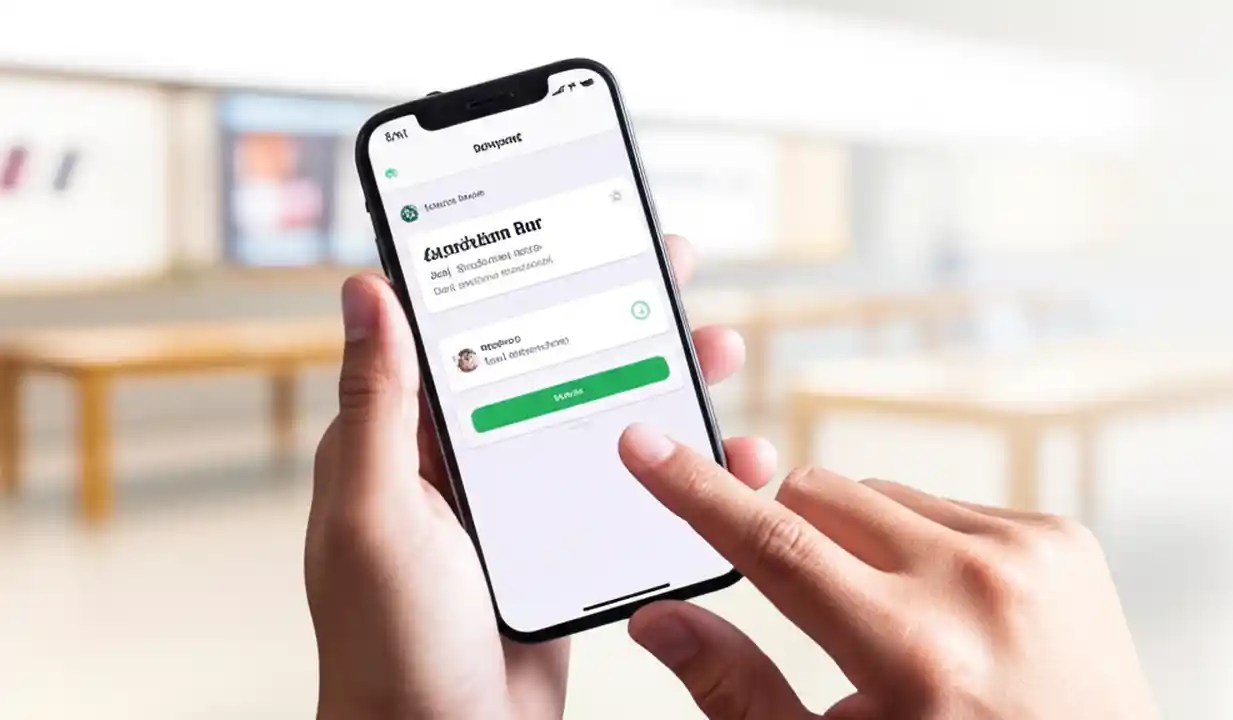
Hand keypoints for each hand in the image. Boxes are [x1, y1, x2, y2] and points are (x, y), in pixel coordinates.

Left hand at [305, 235, 777, 719]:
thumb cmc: (387, 645)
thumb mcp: (375, 512)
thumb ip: (380, 404)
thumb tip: (367, 288)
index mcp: (408, 437)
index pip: (462, 327)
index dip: (516, 268)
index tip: (570, 218)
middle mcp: (463, 458)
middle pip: (548, 358)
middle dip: (612, 309)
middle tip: (668, 264)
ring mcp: (517, 500)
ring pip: (595, 414)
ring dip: (656, 378)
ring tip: (713, 349)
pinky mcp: (559, 541)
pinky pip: (620, 483)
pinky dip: (673, 461)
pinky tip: (718, 450)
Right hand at [618, 426, 1158, 719]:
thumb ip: (737, 688)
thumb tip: (660, 622)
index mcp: (912, 652)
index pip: (772, 546)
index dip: (695, 493)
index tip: (644, 445)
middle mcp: (977, 586)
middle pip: (817, 494)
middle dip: (791, 537)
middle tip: (821, 611)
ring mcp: (1030, 552)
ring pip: (878, 493)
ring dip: (862, 542)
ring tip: (900, 623)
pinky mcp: (1062, 536)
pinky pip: (945, 503)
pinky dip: (925, 545)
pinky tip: (951, 611)